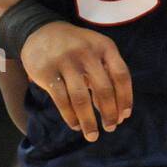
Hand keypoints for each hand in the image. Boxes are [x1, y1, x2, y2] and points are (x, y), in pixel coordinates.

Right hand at [17, 21, 132, 140]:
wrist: (41, 31)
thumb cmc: (76, 48)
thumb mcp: (96, 52)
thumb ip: (106, 76)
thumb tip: (116, 112)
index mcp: (105, 47)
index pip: (121, 76)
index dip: (125, 98)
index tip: (124, 116)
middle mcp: (87, 53)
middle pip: (104, 89)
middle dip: (109, 113)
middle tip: (111, 128)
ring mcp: (66, 61)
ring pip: (81, 98)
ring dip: (89, 121)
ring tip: (92, 135)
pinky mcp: (47, 71)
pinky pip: (62, 100)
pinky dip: (70, 116)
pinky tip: (76, 125)